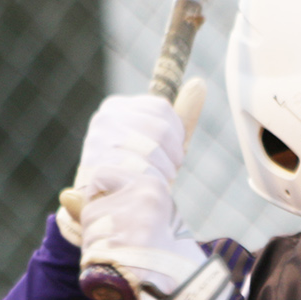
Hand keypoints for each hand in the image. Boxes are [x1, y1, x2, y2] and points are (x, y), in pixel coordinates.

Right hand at [56, 80, 204, 251]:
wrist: (109, 215)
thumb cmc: (138, 176)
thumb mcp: (163, 144)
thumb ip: (182, 116)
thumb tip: (200, 84)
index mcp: (115, 108)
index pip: (161, 108)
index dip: (174, 136)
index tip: (164, 153)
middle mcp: (104, 120)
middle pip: (162, 128)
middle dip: (170, 155)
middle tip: (157, 173)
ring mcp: (100, 142)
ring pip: (156, 148)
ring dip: (162, 171)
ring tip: (148, 182)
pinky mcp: (101, 167)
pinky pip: (145, 170)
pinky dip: (152, 183)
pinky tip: (141, 190)